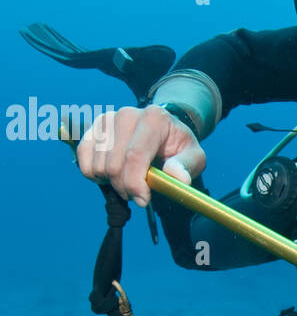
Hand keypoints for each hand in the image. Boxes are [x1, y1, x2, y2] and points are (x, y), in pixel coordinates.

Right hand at [75, 105, 205, 206]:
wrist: (164, 130)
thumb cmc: (178, 146)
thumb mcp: (195, 156)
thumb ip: (188, 166)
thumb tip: (176, 176)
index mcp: (154, 119)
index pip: (135, 156)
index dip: (135, 183)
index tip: (143, 200)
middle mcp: (127, 115)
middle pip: (114, 164)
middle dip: (125, 187)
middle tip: (138, 194)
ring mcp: (107, 119)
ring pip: (97, 164)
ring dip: (111, 182)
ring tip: (128, 181)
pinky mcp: (93, 127)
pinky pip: (83, 157)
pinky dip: (94, 174)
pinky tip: (111, 175)